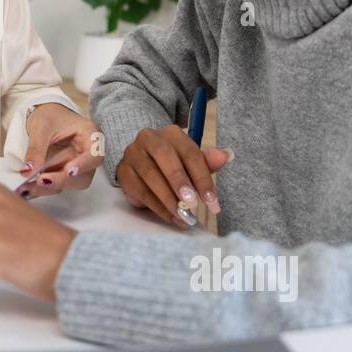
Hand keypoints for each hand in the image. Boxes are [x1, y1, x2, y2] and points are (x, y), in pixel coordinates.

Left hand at [17, 103, 104, 197]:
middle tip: (41, 180)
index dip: (84, 165)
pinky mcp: (63, 175)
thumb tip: (28, 171)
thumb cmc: (50, 116)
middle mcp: (86, 155)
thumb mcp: (41, 127)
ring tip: (26, 187)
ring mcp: (76, 167)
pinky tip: (26, 189)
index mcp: (91, 136)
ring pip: (69, 185)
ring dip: (49, 188)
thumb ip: (36, 148)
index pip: (95, 155)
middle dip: (62, 180)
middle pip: (84, 176)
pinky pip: (55, 186)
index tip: (69, 170)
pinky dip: (41, 189)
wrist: (44, 117)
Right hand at [116, 124, 233, 228]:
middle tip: (193, 205)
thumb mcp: (192, 161)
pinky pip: (140, 191)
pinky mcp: (123, 172)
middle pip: (166, 157)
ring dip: (169, 199)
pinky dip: (158, 207)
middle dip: (180, 182)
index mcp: (171, 133)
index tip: (213, 202)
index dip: (203, 178)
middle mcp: (149, 138)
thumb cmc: (172, 163)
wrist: (142, 163)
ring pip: (151, 176)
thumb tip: (227, 155)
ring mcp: (133, 154)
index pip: (190, 153)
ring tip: (183, 217)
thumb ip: (208, 160)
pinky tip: (171, 217)